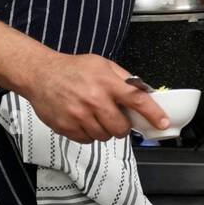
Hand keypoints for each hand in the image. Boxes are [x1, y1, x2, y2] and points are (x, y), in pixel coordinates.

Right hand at [23, 52, 168, 142]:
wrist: (41, 74)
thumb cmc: (72, 69)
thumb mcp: (102, 64)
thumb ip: (124, 79)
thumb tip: (144, 92)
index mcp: (106, 82)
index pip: (136, 99)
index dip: (153, 113)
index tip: (162, 122)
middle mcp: (93, 99)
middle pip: (121, 127)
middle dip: (123, 126)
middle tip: (116, 117)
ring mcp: (79, 115)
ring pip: (104, 136)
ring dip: (105, 130)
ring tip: (95, 115)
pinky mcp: (66, 127)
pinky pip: (88, 140)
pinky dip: (89, 134)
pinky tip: (84, 119)